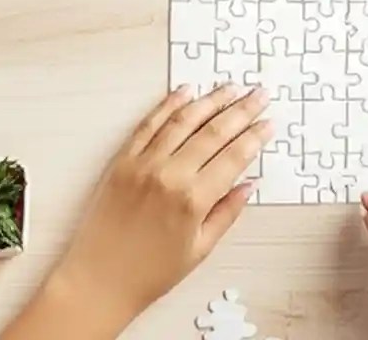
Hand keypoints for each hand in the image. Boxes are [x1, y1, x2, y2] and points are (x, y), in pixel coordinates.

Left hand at [48, 84, 272, 324]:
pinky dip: (168, 105)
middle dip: (241, 109)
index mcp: (194, 200)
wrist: (98, 280)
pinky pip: (148, 125)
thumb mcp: (200, 249)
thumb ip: (227, 213)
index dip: (255, 136)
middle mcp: (170, 175)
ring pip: (183, 121)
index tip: (269, 122)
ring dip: (210, 100)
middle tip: (259, 94)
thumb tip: (249, 184)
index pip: (235, 156)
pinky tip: (185, 93)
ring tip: (230, 87)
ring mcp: (144, 164)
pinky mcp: (122, 161)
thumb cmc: (149, 273)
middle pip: (214, 131)